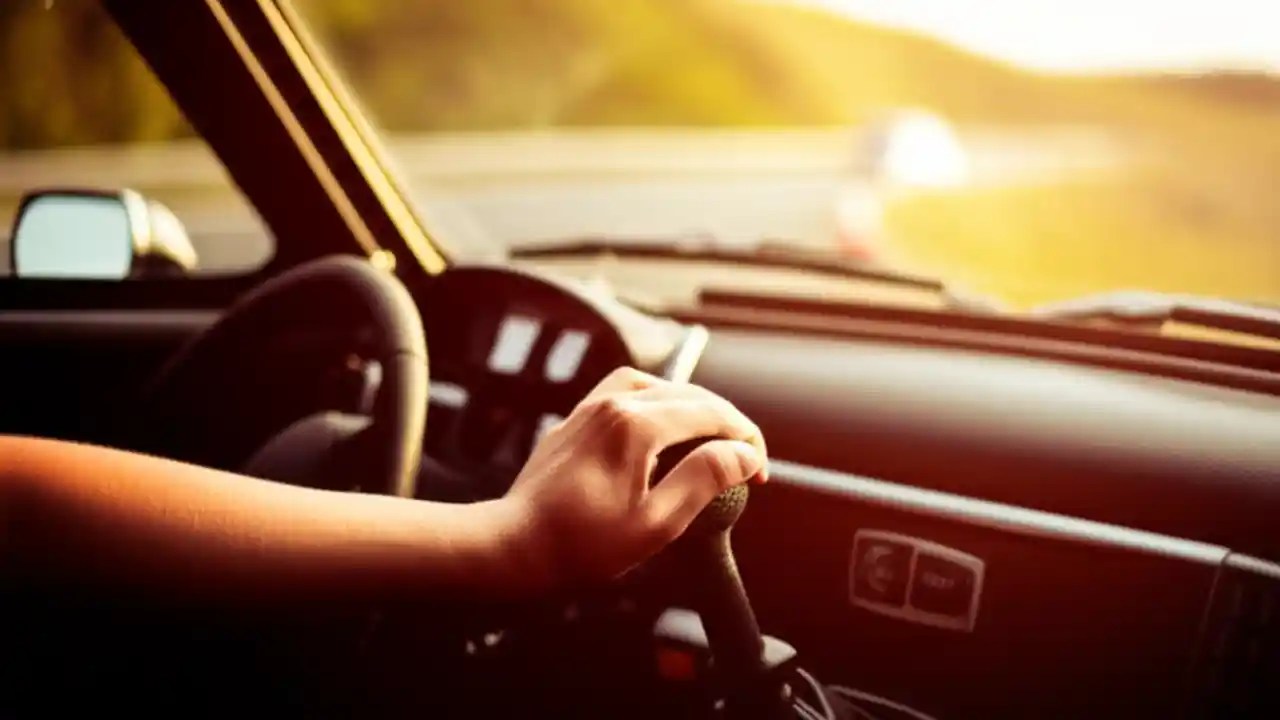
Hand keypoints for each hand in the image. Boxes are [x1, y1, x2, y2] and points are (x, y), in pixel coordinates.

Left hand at [497, 367, 767, 590]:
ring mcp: (590, 407)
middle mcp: (613, 403)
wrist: (513, 544)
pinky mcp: (575, 420)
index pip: (712, 413)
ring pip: (658, 385)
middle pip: (689, 394)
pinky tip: (663, 429)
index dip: (745, 438)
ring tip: (711, 439)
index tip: (759, 471)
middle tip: (745, 461)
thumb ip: (703, 479)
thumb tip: (744, 453)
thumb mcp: (656, 522)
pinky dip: (658, 402)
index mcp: (637, 425)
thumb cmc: (581, 544)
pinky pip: (626, 392)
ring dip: (692, 406)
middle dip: (726, 423)